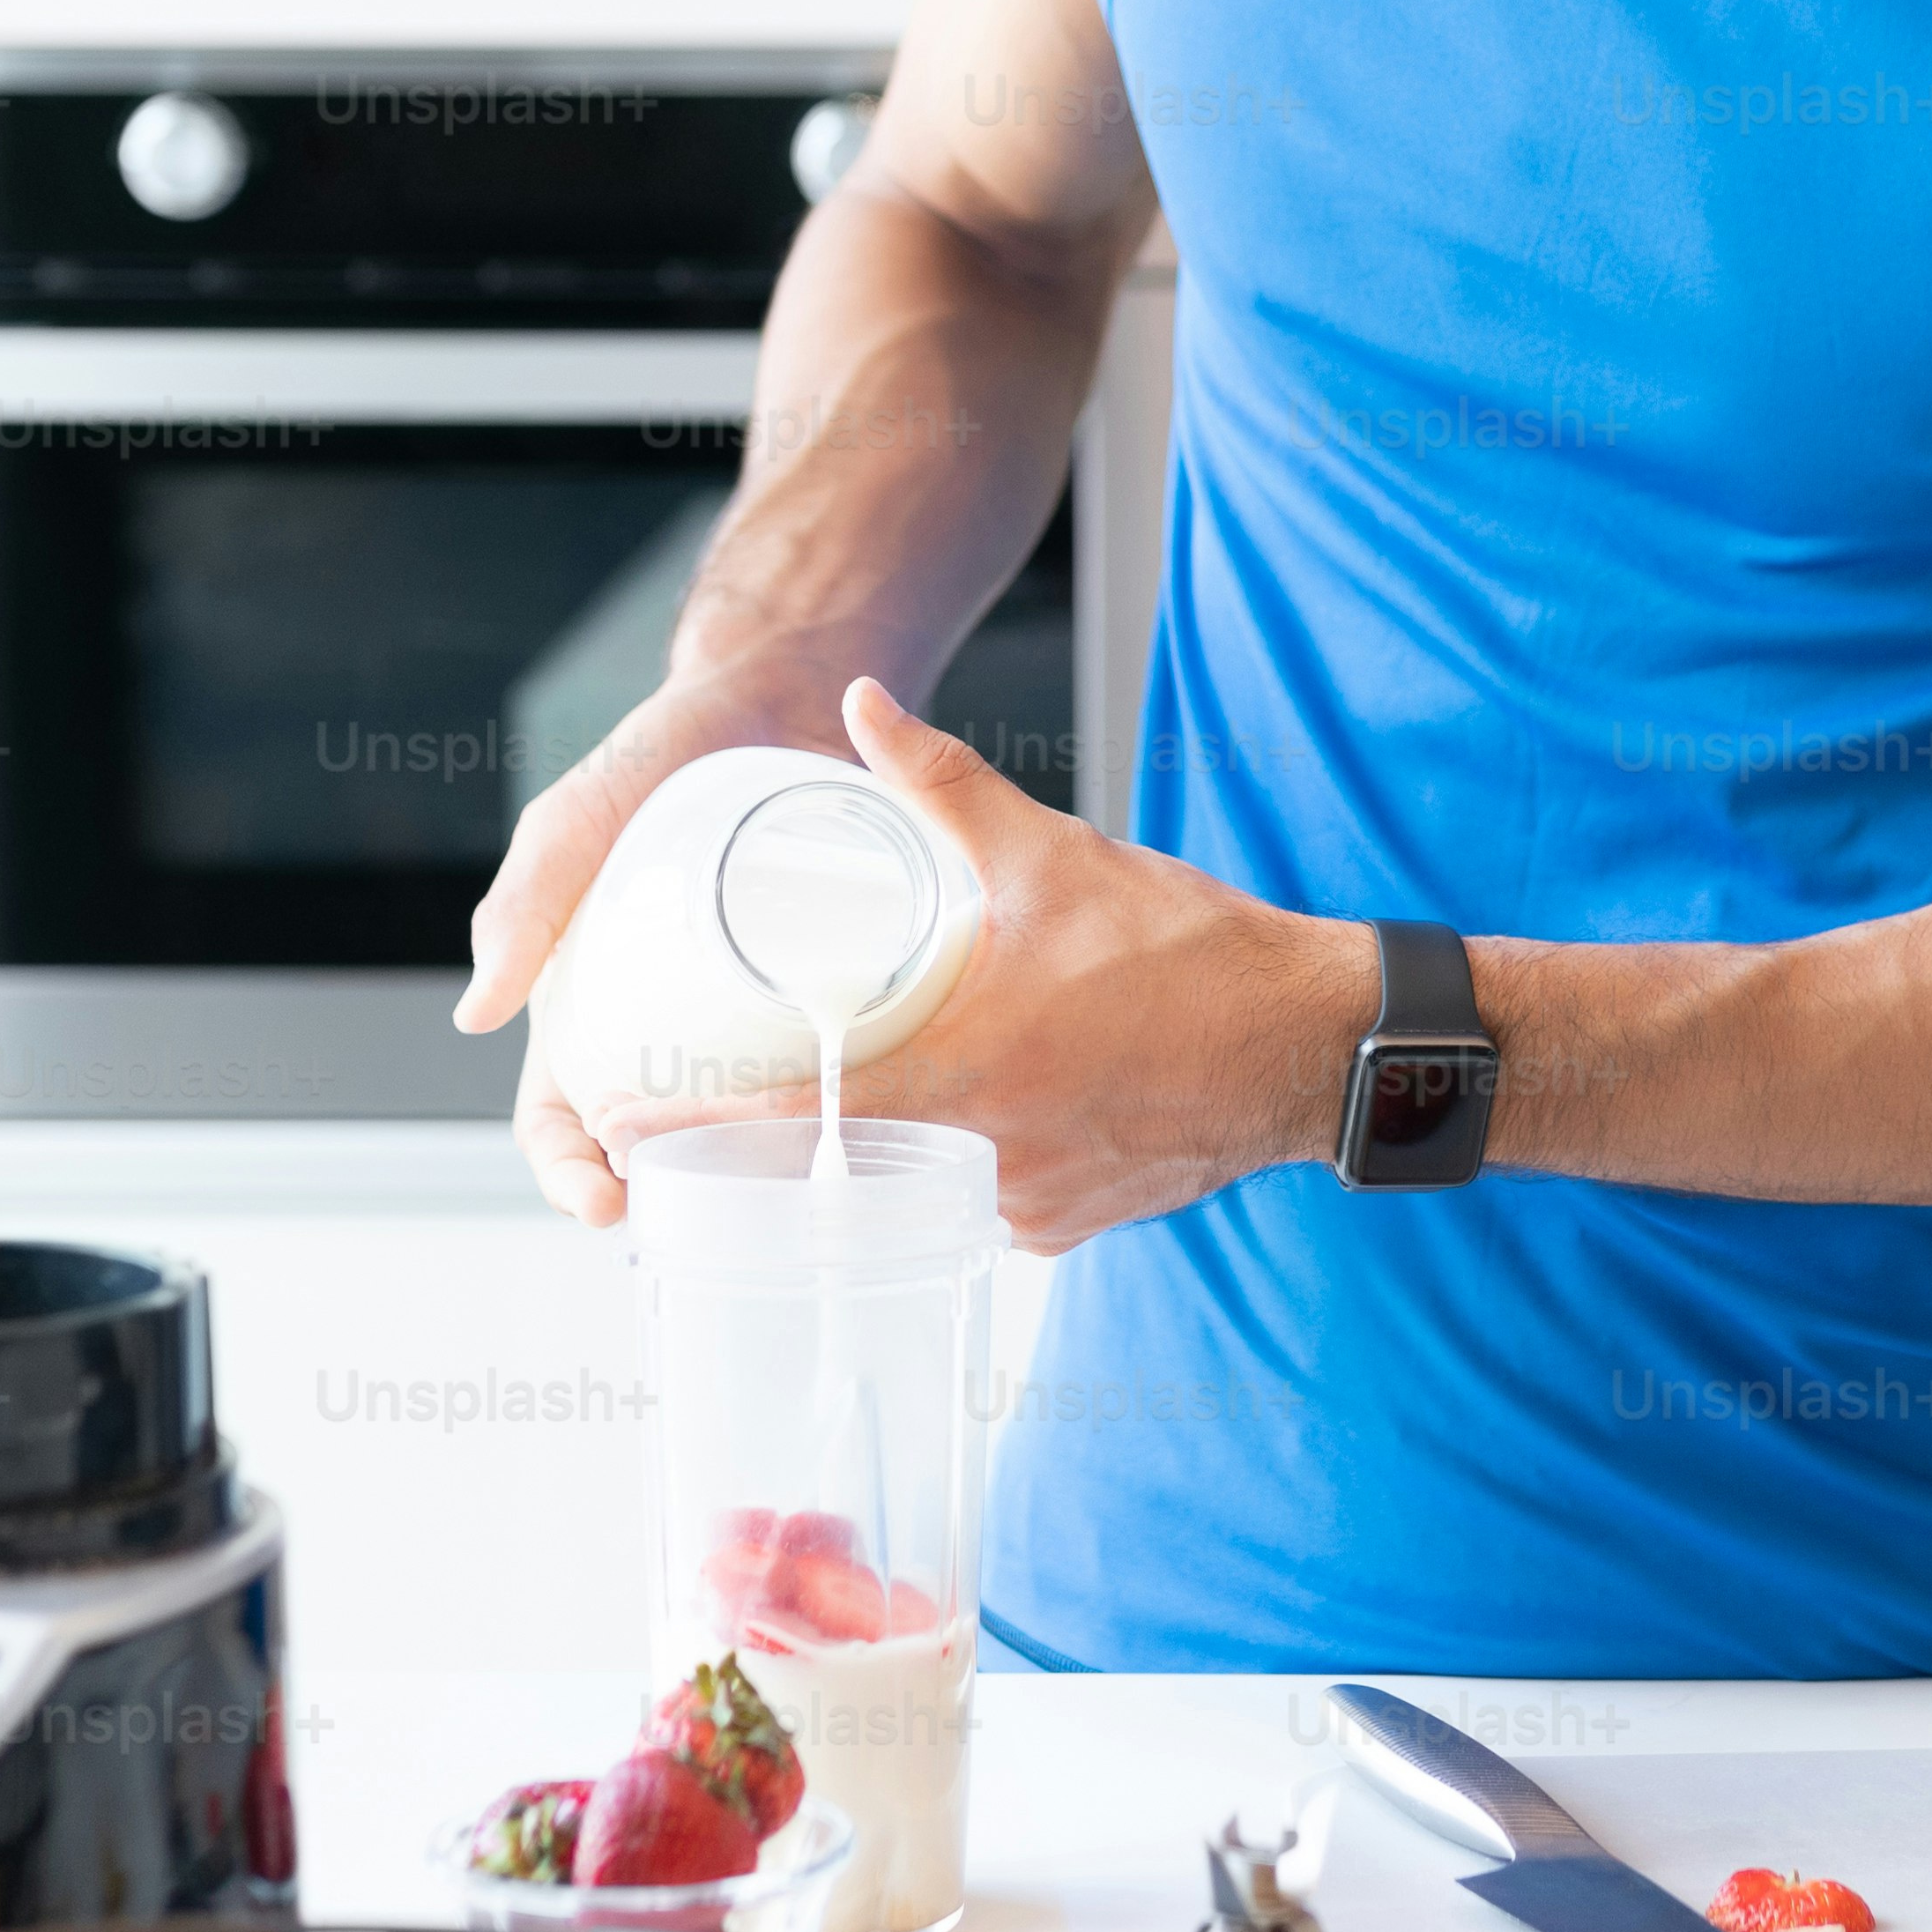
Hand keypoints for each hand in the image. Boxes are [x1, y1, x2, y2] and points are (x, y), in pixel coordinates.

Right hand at [459, 655, 879, 1227]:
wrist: (777, 694)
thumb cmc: (653, 757)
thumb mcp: (577, 823)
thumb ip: (524, 902)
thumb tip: (477, 1019)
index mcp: (591, 1003)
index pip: (562, 1118)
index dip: (570, 1171)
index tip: (603, 1204)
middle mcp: (668, 1022)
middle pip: (651, 1139)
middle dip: (663, 1193)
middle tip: (699, 1213)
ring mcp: (750, 1014)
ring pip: (739, 1121)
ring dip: (747, 1171)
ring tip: (774, 1201)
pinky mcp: (825, 995)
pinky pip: (820, 1075)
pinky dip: (827, 1118)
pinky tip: (855, 1146)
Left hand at [588, 677, 1368, 1250]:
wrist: (1313, 1043)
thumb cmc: (1193, 949)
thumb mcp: (1054, 854)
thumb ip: (941, 782)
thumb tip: (863, 704)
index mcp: (965, 1064)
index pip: (793, 1117)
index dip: (694, 1128)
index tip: (618, 1130)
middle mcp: (985, 1151)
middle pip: (833, 1178)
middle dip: (764, 1159)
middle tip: (701, 1130)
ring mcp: (1030, 1202)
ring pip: (908, 1197)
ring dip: (866, 1168)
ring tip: (825, 1127)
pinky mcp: (1070, 1227)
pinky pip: (981, 1209)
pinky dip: (956, 1174)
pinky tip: (960, 1132)